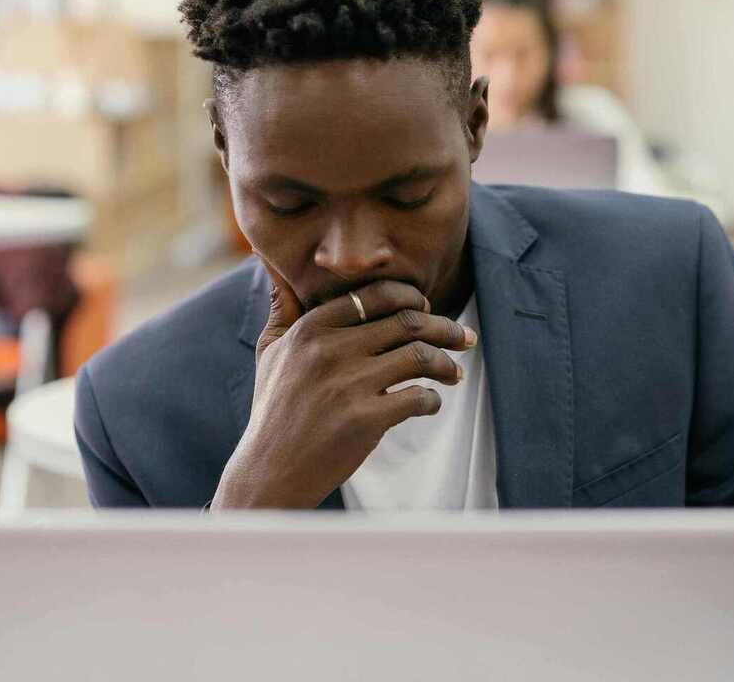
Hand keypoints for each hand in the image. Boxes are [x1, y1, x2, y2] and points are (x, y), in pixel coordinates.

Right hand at [210, 261, 476, 509]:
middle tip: (463, 337)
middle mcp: (330, 350)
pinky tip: (431, 402)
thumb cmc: (274, 409)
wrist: (269, 470)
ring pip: (419, 357)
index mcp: (311, 328)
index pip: (377, 294)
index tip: (427, 306)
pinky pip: (417, 398)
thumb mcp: (270, 352)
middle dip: (444, 327)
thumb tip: (275, 264)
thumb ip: (284, 309)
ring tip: (456, 372)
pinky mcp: (364, 420)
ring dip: (446, 363)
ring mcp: (349, 385)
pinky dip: (433, 399)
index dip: (411, 296)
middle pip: (407, 322)